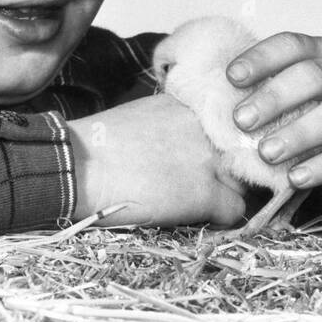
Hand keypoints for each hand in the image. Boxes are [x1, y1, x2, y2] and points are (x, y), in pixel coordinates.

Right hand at [67, 94, 246, 226]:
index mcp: (188, 104)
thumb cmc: (98, 144)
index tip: (209, 158)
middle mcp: (205, 126)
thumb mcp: (143, 114)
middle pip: (238, 152)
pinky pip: (235, 210)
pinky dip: (220, 217)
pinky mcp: (205, 192)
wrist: (79, 167)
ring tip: (199, 201)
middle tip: (205, 182)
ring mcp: (208, 159)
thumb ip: (175, 121)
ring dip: (226, 192)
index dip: (221, 145)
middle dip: (227, 168)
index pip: (228, 125)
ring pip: (242, 180)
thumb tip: (187, 142)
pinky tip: (196, 216)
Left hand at [225, 33, 321, 188]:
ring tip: (265, 153)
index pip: (293, 45)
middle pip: (312, 77)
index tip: (231, 76)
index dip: (262, 57)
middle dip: (273, 97)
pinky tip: (296, 178)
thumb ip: (284, 83)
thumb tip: (225, 99)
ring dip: (297, 133)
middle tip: (240, 120)